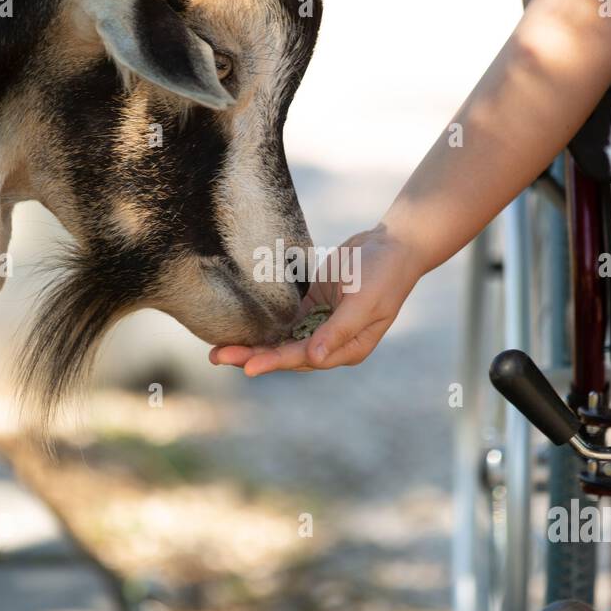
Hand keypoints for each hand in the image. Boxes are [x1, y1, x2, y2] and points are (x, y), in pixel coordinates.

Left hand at [209, 225, 423, 375]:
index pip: (304, 358)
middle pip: (287, 353)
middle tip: (218, 357)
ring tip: (219, 348)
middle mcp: (332, 342)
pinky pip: (284, 321)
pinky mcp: (313, 306)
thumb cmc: (383, 273)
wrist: (393, 244)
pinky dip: (264, 326)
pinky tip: (240, 326)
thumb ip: (338, 330)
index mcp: (348, 349)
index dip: (275, 361)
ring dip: (253, 344)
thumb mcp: (364, 301)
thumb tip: (313, 358)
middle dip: (253, 356)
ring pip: (281, 339)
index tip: (248, 366)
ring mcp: (321, 324)